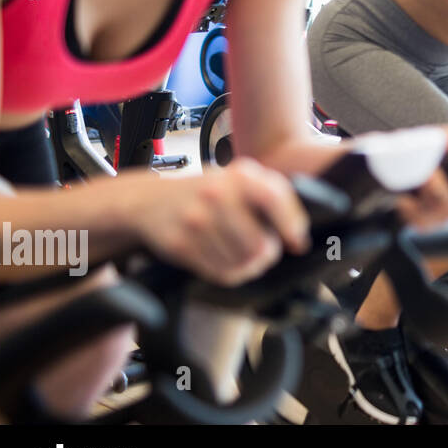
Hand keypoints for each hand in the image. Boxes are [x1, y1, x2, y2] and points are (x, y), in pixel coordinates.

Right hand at [133, 158, 309, 285]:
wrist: (150, 199)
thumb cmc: (206, 192)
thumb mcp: (238, 180)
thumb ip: (270, 197)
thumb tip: (297, 234)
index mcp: (239, 175)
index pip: (274, 199)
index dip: (291, 225)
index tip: (297, 242)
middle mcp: (216, 194)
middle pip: (260, 244)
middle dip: (268, 253)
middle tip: (264, 250)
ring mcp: (196, 220)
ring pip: (242, 263)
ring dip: (250, 266)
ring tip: (245, 255)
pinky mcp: (180, 244)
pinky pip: (220, 272)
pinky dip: (231, 272)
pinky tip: (228, 261)